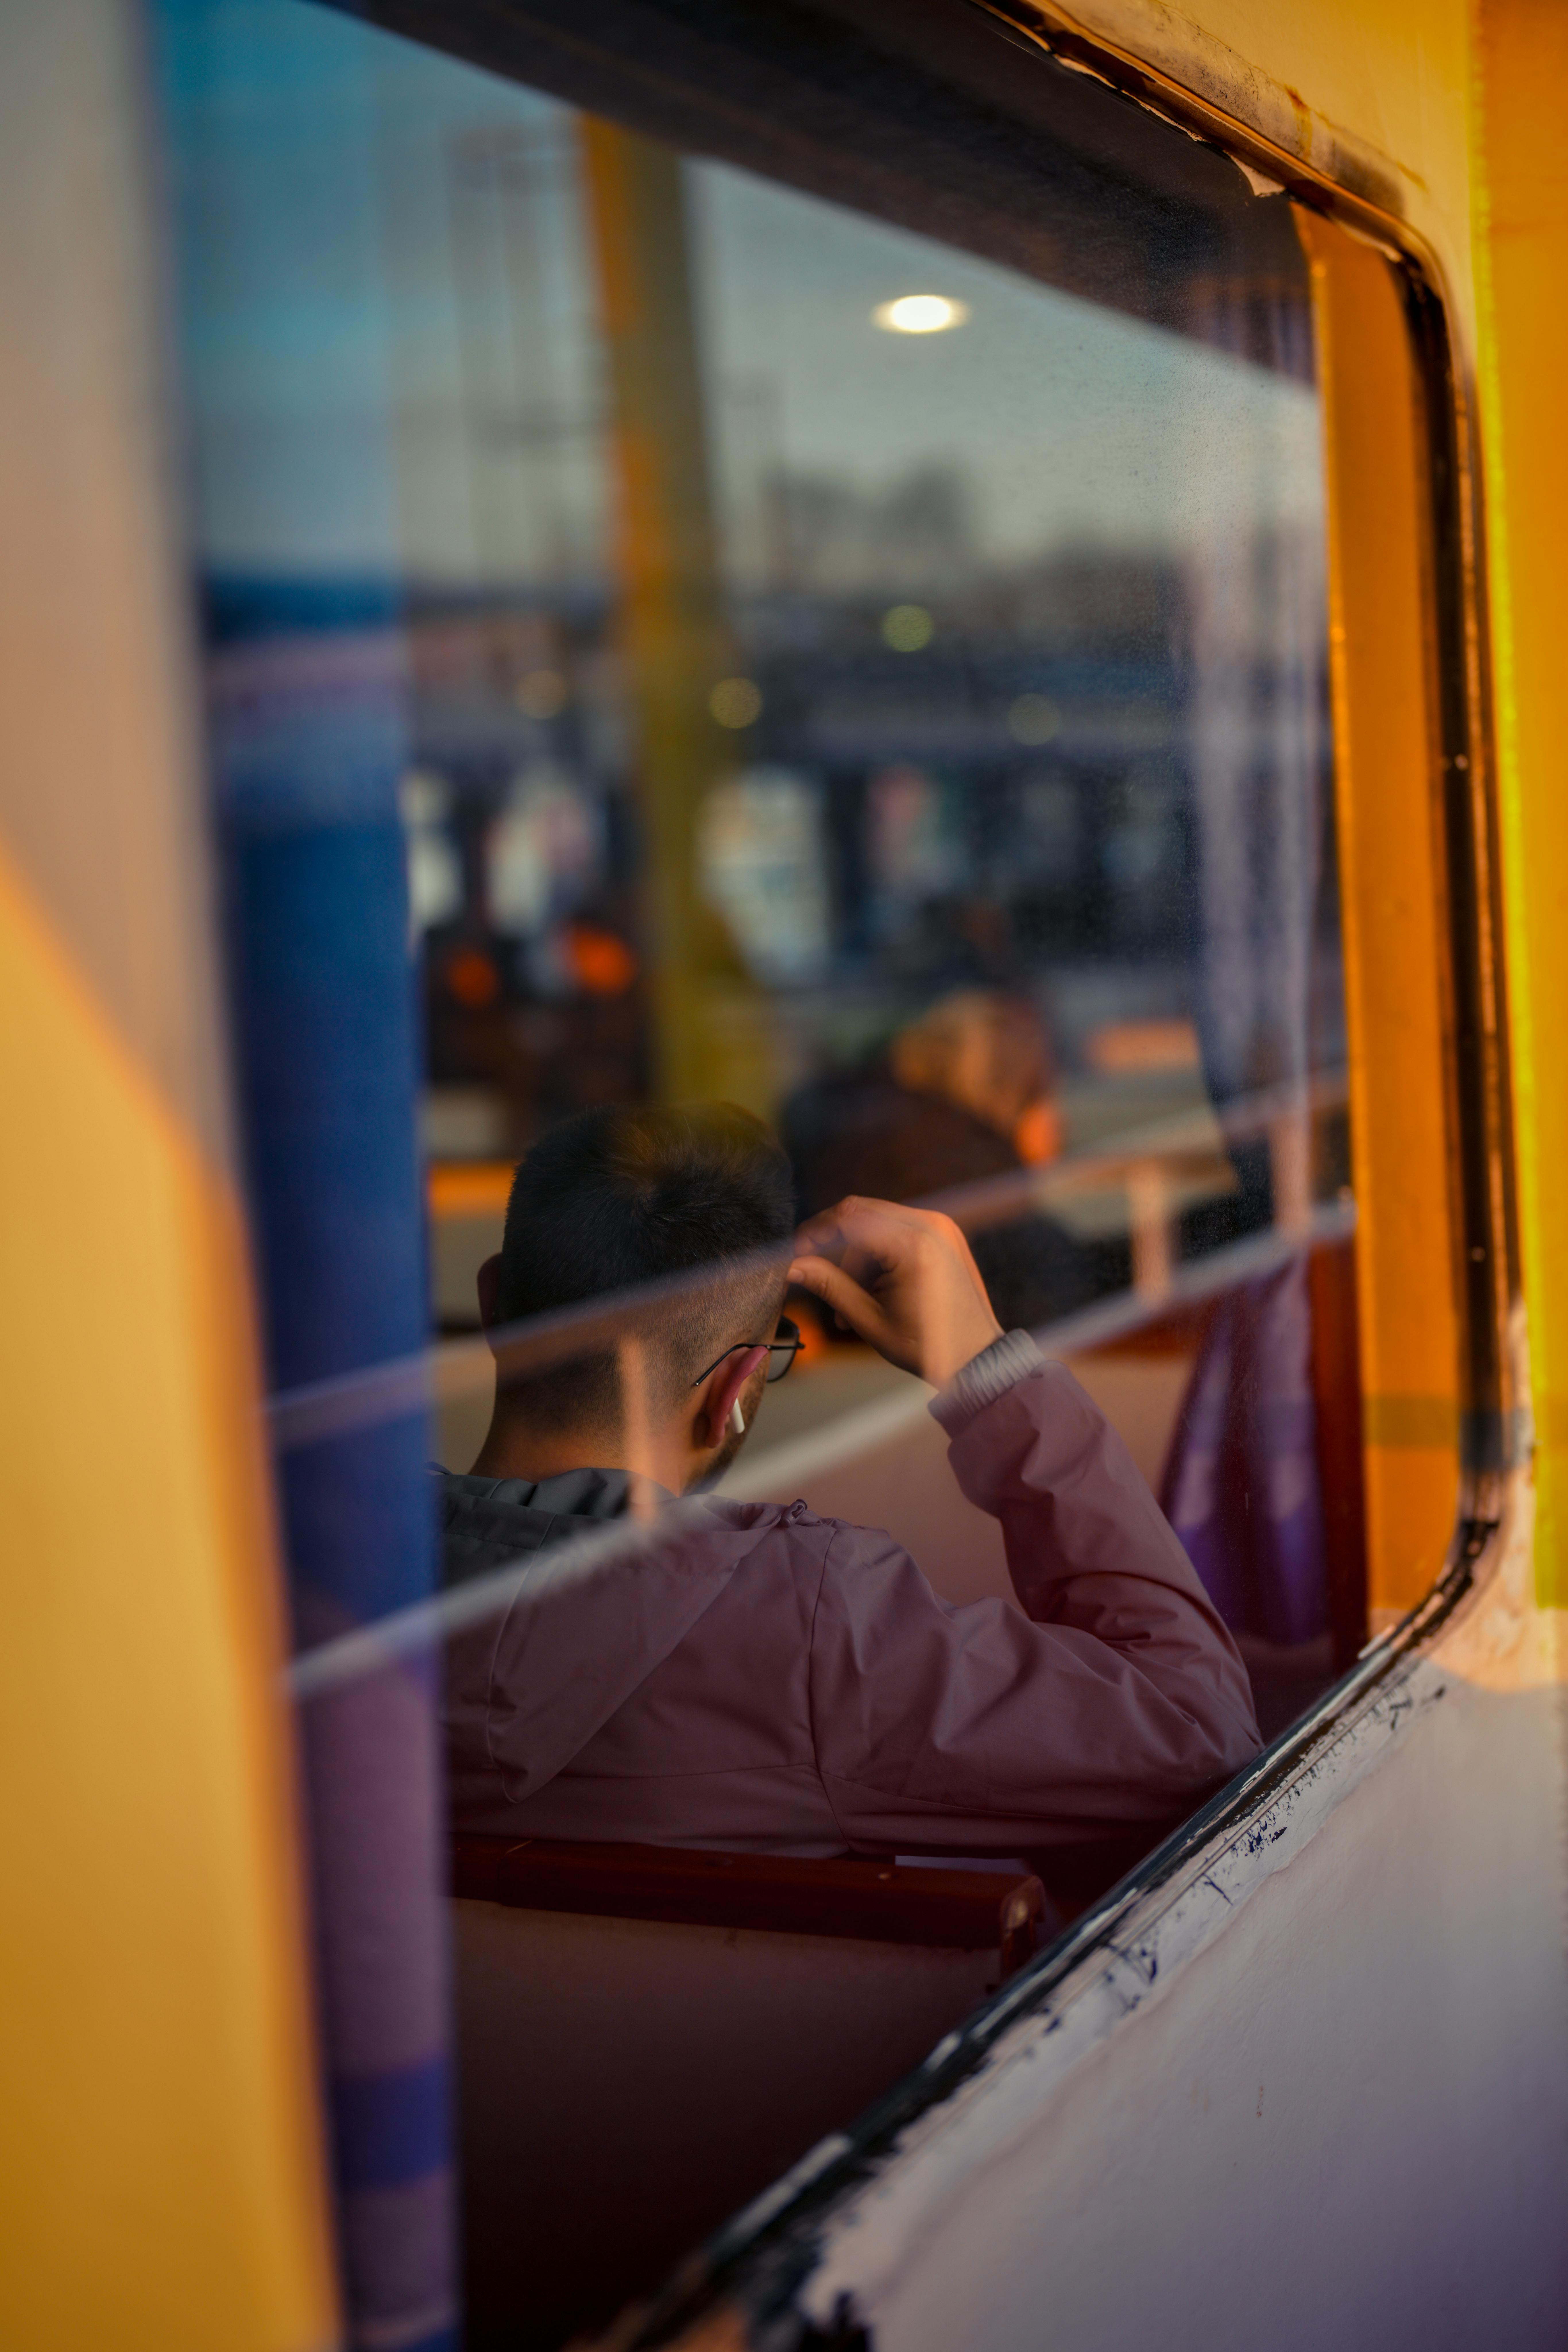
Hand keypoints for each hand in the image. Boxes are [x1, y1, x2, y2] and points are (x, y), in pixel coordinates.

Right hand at [788, 1196, 1003, 1389]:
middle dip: (834, 1245)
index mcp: (912, 1245)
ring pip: (876, 1222)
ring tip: (853, 1303)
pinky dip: (879, 1254)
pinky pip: (897, 1229)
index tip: (794, 1253)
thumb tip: (791, 1266)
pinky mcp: (945, 1233)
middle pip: (860, 1212)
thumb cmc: (929, 1348)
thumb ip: (829, 1285)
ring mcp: (942, 1226)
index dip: (814, 1232)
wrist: (977, 1357)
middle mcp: (930, 1225)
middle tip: (817, 1276)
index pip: (847, 1217)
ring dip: (857, 1256)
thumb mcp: (870, 1320)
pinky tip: (875, 1290)